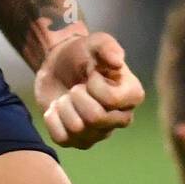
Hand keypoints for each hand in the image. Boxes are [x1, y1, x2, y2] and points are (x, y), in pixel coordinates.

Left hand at [35, 31, 144, 148]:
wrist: (59, 64)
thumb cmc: (83, 53)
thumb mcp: (95, 42)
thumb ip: (108, 47)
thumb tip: (117, 62)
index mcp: (131, 95)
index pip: (112, 100)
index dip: (95, 86)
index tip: (92, 75)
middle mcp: (121, 118)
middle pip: (95, 118)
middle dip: (77, 96)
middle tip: (76, 87)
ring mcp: (99, 134)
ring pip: (76, 128)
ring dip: (64, 106)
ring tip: (67, 96)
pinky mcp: (77, 141)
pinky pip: (61, 138)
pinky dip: (53, 120)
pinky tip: (57, 109)